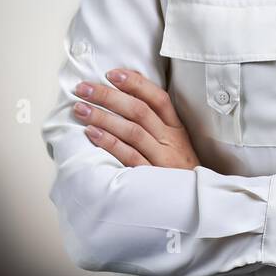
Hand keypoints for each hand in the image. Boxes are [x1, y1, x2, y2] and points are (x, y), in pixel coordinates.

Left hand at [73, 69, 199, 168]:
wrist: (194, 202)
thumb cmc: (179, 166)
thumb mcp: (176, 139)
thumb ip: (157, 117)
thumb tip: (132, 86)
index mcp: (176, 128)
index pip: (158, 98)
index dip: (135, 83)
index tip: (111, 74)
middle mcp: (170, 140)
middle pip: (139, 111)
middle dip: (109, 96)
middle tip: (84, 88)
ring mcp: (161, 158)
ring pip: (132, 131)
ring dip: (104, 117)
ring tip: (81, 108)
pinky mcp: (151, 177)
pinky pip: (128, 157)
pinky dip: (109, 143)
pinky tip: (91, 133)